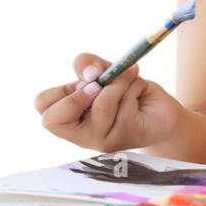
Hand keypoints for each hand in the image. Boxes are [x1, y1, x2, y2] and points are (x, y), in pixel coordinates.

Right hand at [34, 52, 183, 153]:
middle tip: (99, 84)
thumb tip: (88, 71)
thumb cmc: (129, 91)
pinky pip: (125, 104)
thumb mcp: (106, 72)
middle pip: (52, 120)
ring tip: (132, 77)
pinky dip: (135, 86)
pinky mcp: (123, 137)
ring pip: (101, 104)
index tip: (85, 80)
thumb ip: (89, 65)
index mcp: (69, 115)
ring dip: (119, 81)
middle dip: (78, 94)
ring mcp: (99, 140)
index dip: (60, 89)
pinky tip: (141, 91)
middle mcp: (79, 133)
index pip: (42, 105)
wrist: (163, 111)